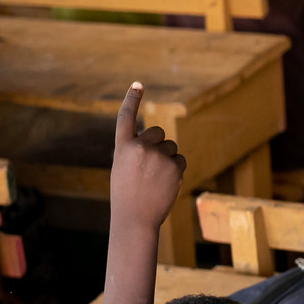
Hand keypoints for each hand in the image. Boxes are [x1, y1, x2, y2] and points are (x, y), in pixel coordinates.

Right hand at [109, 81, 185, 235]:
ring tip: (155, 180)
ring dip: (167, 159)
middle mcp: (140, 147)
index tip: (138, 84)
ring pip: (171, 148)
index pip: (126, 118)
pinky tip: (165, 184)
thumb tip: (160, 139)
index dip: (132, 100)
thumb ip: (137, 151)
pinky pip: (180, 160)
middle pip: (158, 133)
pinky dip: (176, 170)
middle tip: (149, 167)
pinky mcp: (174, 166)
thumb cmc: (127, 195)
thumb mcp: (124, 168)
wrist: (135, 219)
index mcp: (122, 147)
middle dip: (158, 145)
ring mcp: (158, 156)